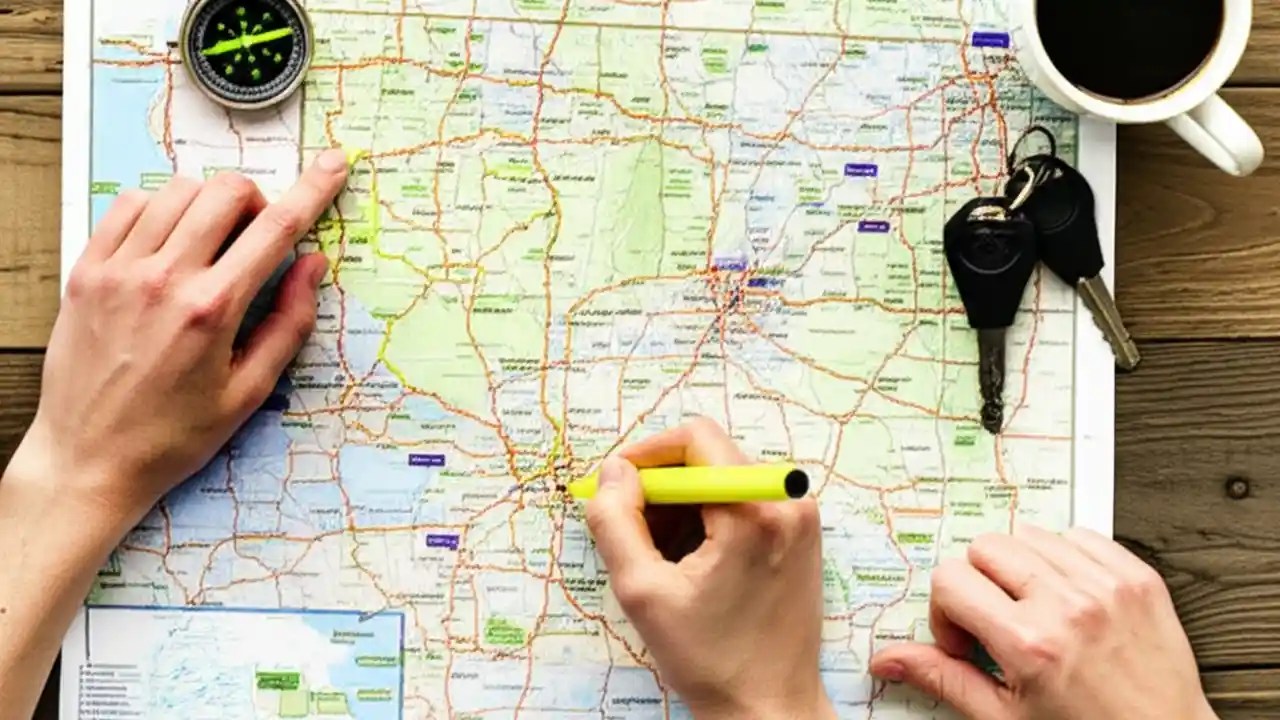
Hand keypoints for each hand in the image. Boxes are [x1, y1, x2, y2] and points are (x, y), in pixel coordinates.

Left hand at [6, 149, 349, 528]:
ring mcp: (118, 270)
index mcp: (212, 310)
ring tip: (211, 242)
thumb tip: (312, 266)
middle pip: (226, 192)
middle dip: (257, 201)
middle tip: (258, 236)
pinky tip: (168, 242)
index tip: (333, 165)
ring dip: (208, 203)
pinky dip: (159, 208)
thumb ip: (289, 323)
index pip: (276, 228)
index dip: (313, 190)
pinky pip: (129, 206)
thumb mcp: (249, 391)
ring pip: (178, 190)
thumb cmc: (173, 435)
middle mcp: (163, 279)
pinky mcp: (87, 272)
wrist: (88, 458)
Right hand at [585, 418, 835, 719]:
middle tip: (631, 530)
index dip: (646, 456)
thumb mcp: (642, 592)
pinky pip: (744, 500)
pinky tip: (690, 564)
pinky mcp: (802, 533)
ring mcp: (801, 517)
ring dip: (684, 506)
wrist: (770, 709)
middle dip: (662, 486)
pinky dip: (709, 519)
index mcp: (755, 511)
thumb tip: (613, 471)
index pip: (695, 439)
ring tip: (662, 559)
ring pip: (723, 478)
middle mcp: (789, 501)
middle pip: (710, 455)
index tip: (615, 489)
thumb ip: (616, 521)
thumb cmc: (711, 661)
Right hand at [869, 525, 1216, 719]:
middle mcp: (1069, 606)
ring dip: (1021, 569)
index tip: (966, 640)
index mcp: (1030, 643)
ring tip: (1034, 611)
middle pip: (986, 547)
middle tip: (996, 623)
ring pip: (1029, 534)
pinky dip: (1065, 558)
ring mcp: (1107, 586)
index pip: (951, 579)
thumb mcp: (1003, 718)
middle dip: (978, 582)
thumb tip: (887, 658)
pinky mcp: (1137, 578)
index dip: (946, 611)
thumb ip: (942, 677)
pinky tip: (1067, 597)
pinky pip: (1080, 534)